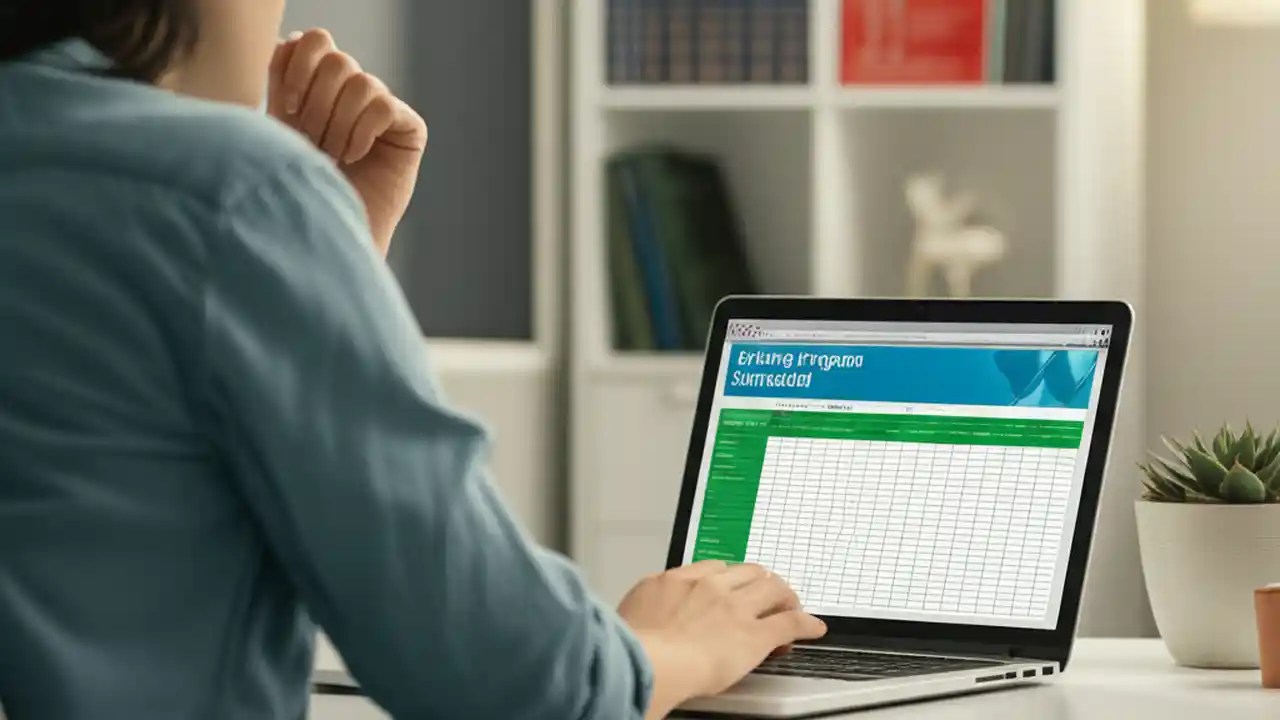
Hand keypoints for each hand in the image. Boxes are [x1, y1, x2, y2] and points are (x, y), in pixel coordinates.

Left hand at [268, 29, 428, 255]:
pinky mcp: (409, 129)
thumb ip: (282, 83)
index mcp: (320, 86)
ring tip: (331, 154)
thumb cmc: (302, 190)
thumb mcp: (281, 131)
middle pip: (335, 57)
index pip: (312, 43)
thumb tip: (285, 42)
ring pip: (359, 80)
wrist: (332, 232)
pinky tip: (354, 156)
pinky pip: (383, 105)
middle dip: (315, 101)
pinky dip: (362, 130)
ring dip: (337, 121)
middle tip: (309, 140)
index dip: (296, 66)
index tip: (286, 108)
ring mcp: (383, 109)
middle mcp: (352, 93)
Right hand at [618, 561, 826, 718]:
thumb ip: (646, 611)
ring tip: (790, 605)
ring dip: (784, 596)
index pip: (711, 569)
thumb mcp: (631, 617)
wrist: (651, 662)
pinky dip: (804, 623)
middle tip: (767, 594)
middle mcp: (707, 586)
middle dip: (759, 581)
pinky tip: (812, 627)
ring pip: (772, 588)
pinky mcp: (755, 633)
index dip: (727, 580)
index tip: (731, 589)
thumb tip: (640, 620)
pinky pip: (790, 622)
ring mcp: (734, 607)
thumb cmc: (634, 649)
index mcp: (673, 581)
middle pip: (746, 571)